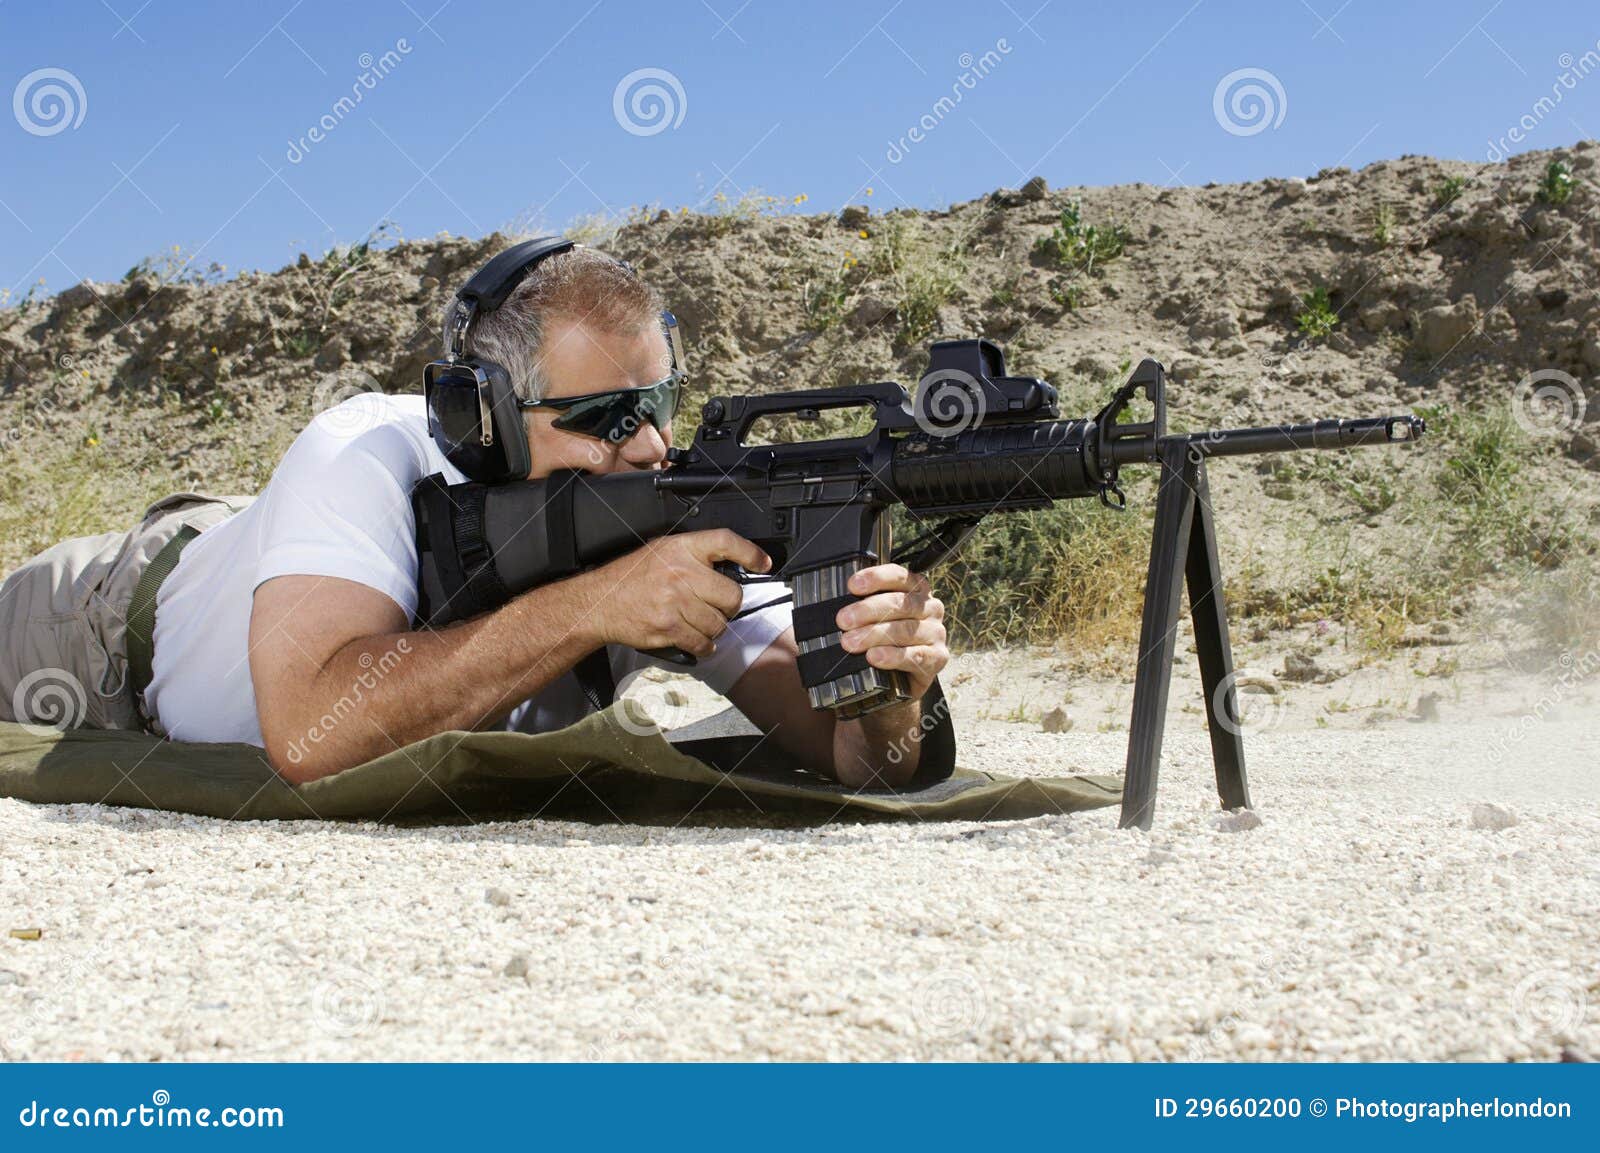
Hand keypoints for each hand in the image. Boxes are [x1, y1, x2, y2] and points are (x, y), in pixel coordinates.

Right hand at [585, 530, 770, 657]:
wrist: (600, 602)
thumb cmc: (631, 578)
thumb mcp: (662, 551)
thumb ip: (693, 556)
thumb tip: (729, 567)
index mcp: (681, 548)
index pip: (726, 542)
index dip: (750, 553)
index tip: (763, 564)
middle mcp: (681, 573)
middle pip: (732, 594)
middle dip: (728, 605)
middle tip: (717, 606)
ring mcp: (676, 602)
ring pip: (720, 623)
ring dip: (714, 628)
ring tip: (699, 622)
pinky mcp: (669, 628)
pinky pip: (703, 642)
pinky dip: (704, 646)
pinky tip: (695, 640)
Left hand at [836, 564, 948, 699]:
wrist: (895, 683)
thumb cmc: (880, 643)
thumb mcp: (870, 621)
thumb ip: (857, 608)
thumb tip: (826, 606)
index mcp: (914, 590)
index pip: (898, 576)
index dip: (876, 578)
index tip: (852, 585)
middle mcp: (929, 607)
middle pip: (900, 603)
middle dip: (867, 611)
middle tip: (842, 621)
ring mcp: (936, 633)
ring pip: (905, 630)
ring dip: (874, 635)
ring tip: (850, 643)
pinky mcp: (938, 658)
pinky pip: (916, 656)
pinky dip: (893, 656)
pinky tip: (875, 657)